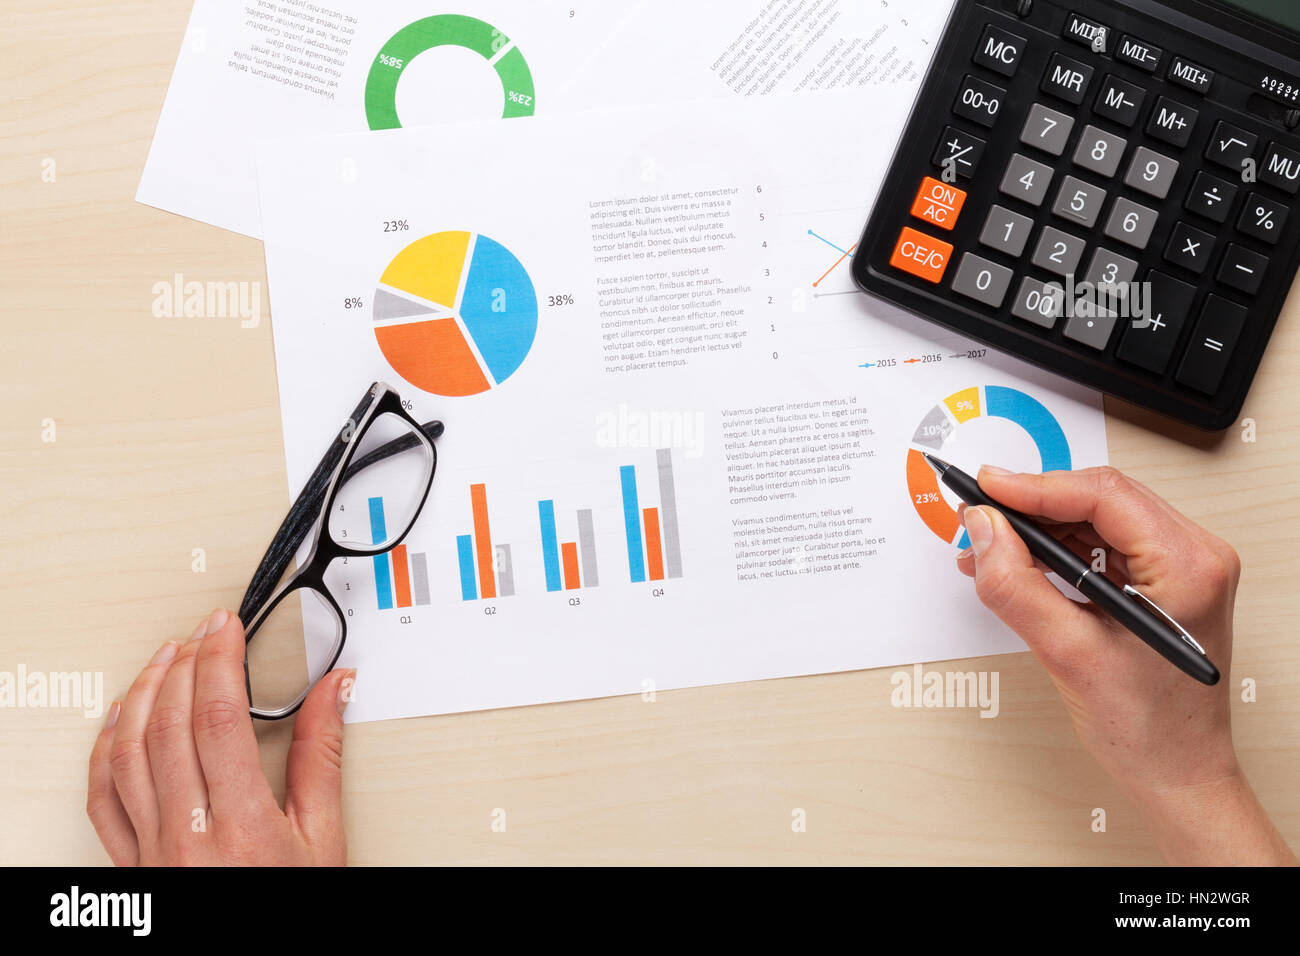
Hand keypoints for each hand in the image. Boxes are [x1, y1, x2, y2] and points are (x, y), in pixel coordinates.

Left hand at [87, 609, 351, 865]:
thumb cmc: (292, 909)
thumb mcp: (324, 838)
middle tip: (203, 632)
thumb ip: (323, 756)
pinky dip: (106, 749)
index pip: (217, 719)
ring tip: (162, 660)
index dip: (219, 661)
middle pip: (168, 726)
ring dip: (142, 695)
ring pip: (127, 753)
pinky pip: (102, 797)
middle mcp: (187, 835)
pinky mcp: (130, 864)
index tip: (227, 628)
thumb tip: (334, 693)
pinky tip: (119, 722)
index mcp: (241, 825)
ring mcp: (151, 850)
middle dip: (184, 665)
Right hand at [957, 466, 1294, 864]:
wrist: (1177, 773)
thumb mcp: (1069, 654)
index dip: (1035, 487)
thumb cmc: (1151, 729)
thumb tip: (985, 531)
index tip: (986, 488)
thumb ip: (1018, 587)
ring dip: (1038, 528)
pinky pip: (1099, 545)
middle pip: (1099, 499)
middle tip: (978, 513)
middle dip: (1032, 505)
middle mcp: (1193, 557)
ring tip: (987, 543)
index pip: (1103, 496)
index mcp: (1188, 567)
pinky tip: (1014, 561)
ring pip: (1094, 519)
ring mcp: (1179, 568)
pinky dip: (1054, 549)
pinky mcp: (1159, 581)